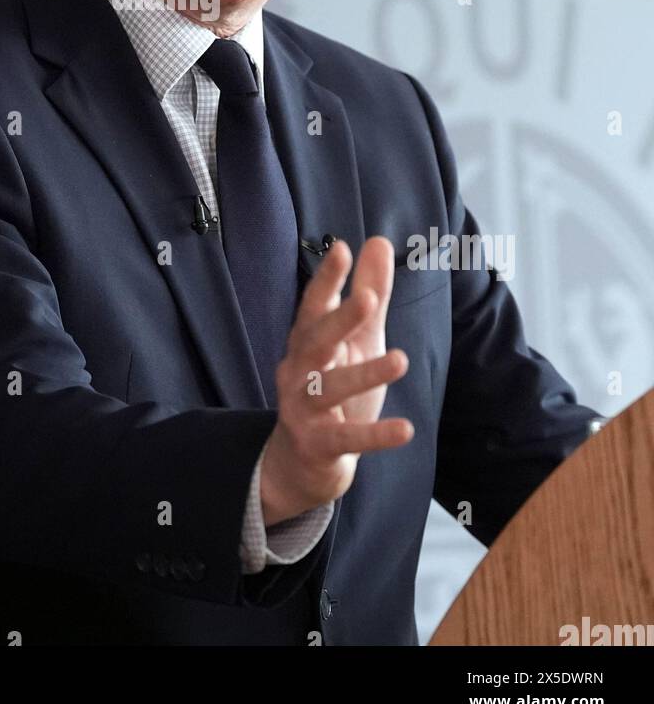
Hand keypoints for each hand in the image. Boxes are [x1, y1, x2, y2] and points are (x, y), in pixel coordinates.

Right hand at [260, 236, 413, 525]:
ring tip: (400, 360)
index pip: (315, 305)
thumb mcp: (356, 341)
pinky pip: (346, 439)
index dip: (327, 279)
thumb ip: (368, 295)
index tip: (343, 249)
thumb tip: (377, 242)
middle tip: (367, 299)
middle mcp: (298, 370)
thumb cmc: (334, 390)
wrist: (304, 462)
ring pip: (329, 389)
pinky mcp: (316, 444)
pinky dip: (374, 435)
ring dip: (363, 374)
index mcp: (308, 341)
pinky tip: (405, 430)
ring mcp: (302, 409)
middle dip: (340, 319)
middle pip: (315, 341)